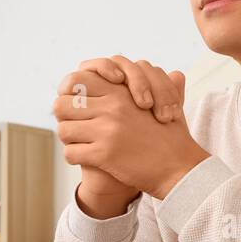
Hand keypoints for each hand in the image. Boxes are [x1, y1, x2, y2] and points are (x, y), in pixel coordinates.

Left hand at [54, 61, 208, 202]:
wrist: (179, 168)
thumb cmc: (170, 136)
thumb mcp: (162, 100)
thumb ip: (145, 84)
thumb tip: (135, 73)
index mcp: (121, 92)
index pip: (76, 80)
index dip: (70, 93)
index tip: (76, 104)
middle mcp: (112, 107)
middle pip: (62, 105)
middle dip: (66, 117)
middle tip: (75, 126)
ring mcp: (106, 130)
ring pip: (63, 129)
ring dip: (70, 138)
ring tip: (81, 143)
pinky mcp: (103, 154)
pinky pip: (70, 153)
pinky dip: (75, 157)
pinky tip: (87, 158)